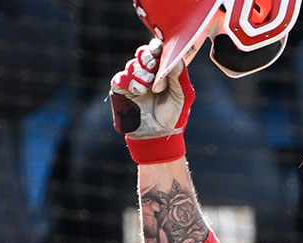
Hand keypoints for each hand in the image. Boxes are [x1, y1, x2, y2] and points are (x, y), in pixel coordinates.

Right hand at [111, 40, 193, 164]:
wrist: (159, 135)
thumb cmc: (173, 115)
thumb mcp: (182, 95)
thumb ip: (179, 76)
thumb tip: (175, 58)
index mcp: (162, 70)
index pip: (156, 50)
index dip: (156, 47)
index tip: (159, 48)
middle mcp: (147, 72)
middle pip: (142, 53)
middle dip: (148, 57)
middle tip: (153, 65)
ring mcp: (133, 81)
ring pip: (132, 65)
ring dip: (141, 73)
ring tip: (148, 87)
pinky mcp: (120, 90)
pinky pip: (121, 78)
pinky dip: (130, 82)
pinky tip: (139, 91)